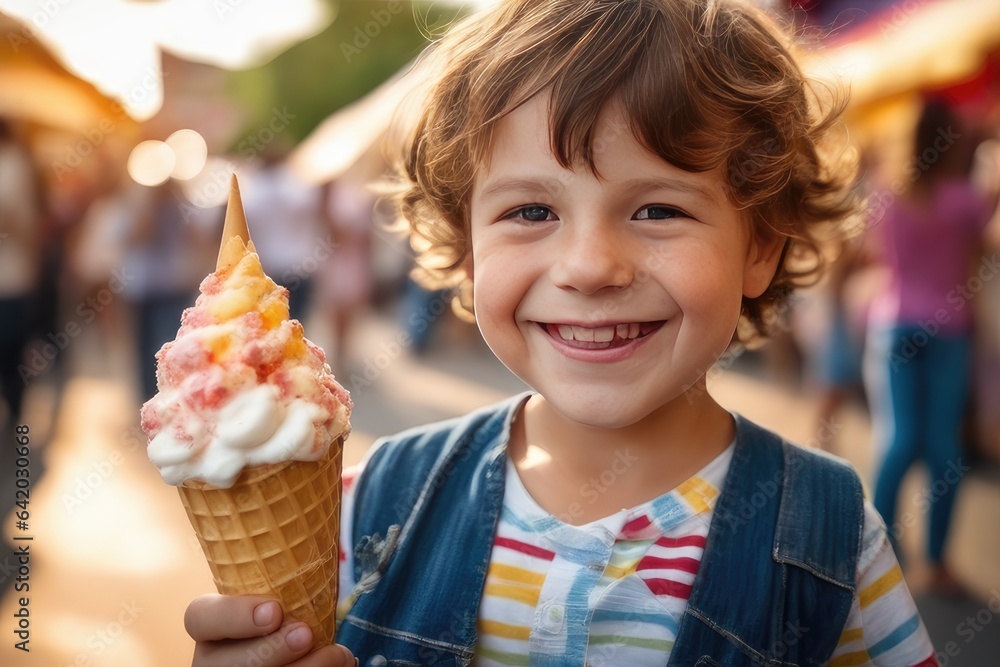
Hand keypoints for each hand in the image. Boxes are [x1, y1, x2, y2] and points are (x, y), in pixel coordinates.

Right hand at [186, 594, 355, 666]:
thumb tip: (321, 534)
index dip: (234, 615)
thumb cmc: (289, 612)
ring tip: (339, 655)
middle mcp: (214, 659)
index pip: (200, 617)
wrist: (290, 649)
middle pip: (228, 662)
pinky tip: (344, 666)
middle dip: (271, 650)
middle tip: (307, 634)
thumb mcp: (277, 597)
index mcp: (212, 627)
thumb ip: (284, 583)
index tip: (274, 610)